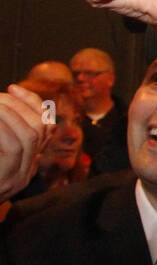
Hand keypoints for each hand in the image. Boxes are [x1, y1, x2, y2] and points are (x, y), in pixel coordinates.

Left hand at [0, 84, 49, 201]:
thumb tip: (2, 102)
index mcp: (23, 161)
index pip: (44, 126)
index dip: (32, 103)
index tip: (13, 87)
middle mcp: (25, 169)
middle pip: (40, 128)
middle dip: (19, 105)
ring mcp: (18, 176)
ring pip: (30, 135)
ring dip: (9, 113)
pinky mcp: (7, 177)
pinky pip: (14, 146)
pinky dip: (1, 127)